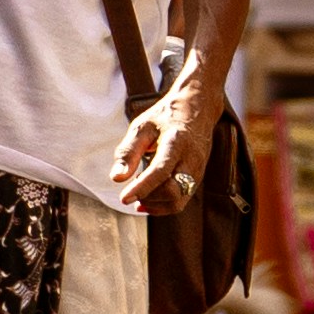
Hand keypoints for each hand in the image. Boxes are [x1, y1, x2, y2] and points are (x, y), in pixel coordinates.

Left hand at [110, 85, 201, 216]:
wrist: (196, 108)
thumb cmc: (165, 117)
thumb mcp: (142, 126)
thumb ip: (129, 151)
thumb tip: (117, 179)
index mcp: (177, 141)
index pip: (160, 170)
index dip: (142, 187)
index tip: (123, 198)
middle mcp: (191, 159)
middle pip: (172, 191)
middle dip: (148, 196)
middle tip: (131, 187)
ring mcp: (197, 171)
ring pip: (178, 201)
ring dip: (154, 203)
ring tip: (137, 194)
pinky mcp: (197, 179)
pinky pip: (181, 200)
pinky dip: (162, 205)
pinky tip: (146, 201)